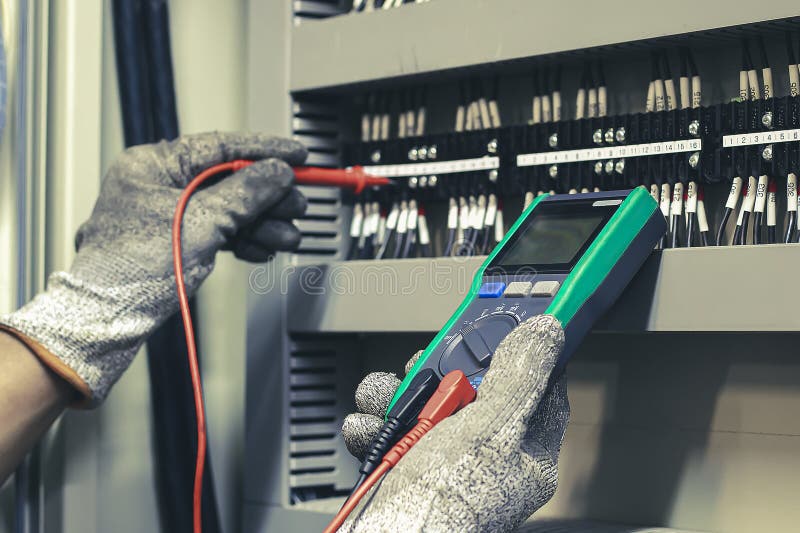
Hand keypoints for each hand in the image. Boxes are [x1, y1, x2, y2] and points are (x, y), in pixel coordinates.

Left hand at [0, 132, 306, 403]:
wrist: (109, 319)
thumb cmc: (132, 268)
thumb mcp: (202, 221)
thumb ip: (245, 192)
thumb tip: (276, 171)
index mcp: (154, 165)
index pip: (220, 146)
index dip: (264, 150)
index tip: (297, 154)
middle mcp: (160, 185)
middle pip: (229, 180)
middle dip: (268, 197)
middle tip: (297, 204)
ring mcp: (168, 215)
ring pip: (228, 210)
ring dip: (262, 224)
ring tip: (288, 236)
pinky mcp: (176, 243)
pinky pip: (219, 233)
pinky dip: (243, 241)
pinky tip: (263, 249)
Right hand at [340, 315, 569, 532]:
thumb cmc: (450, 505)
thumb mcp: (493, 428)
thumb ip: (519, 378)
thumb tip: (545, 334)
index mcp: (524, 449)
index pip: (536, 385)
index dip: (518, 351)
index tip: (500, 324)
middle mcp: (486, 453)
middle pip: (471, 386)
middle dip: (440, 372)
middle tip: (426, 369)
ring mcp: (445, 459)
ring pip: (425, 403)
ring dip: (397, 395)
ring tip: (386, 400)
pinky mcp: (406, 464)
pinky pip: (391, 428)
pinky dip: (375, 423)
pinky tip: (370, 427)